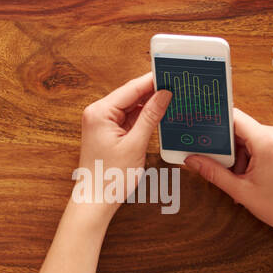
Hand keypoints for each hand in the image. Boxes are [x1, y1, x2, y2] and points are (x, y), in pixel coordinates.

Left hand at [75, 73, 170, 220]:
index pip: (131, 89)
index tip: (171, 73)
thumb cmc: (110, 176)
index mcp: (99, 112)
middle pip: (130, 95)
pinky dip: (143, 116)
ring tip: (173, 97)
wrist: (95, 199)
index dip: (152, 80)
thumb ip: (150, 116)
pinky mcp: (108, 131)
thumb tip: (164, 94)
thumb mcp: (135, 144)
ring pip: (131, 106)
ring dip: (150, 103)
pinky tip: (160, 113)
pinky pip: (128, 117)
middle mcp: (97, 113)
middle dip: (153, 90)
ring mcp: (102, 122)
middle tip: (177, 84)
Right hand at [183, 108, 272, 248]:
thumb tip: (191, 160)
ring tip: (242, 179)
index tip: (199, 128)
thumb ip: (213, 172)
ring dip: (241, 155)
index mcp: (268, 141)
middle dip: (227, 148)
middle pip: (241, 129)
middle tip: (220, 166)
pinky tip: (253, 176)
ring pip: (251, 137)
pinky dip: (253, 156)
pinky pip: (263, 143)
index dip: (213, 122)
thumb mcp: (241, 190)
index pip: (233, 118)